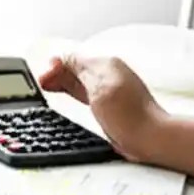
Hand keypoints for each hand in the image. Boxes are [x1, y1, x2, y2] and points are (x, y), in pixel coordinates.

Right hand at [38, 54, 168, 161]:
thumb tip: (61, 59)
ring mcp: (109, 89)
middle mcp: (108, 74)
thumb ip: (79, 70)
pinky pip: (86, 93)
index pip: (73, 57)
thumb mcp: (98, 87)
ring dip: (63, 83)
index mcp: (106, 64)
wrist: (150, 137)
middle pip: (75, 68)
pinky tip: (69, 98)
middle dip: (57, 73)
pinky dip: (73, 93)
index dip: (55, 66)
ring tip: (50, 89)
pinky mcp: (109, 105)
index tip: (43, 79)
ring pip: (80, 80)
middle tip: (43, 84)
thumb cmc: (129, 114)